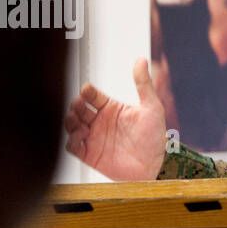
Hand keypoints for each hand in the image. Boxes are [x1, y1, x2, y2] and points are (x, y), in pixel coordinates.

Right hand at [64, 58, 167, 180]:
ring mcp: (94, 138)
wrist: (155, 167)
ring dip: (70, 121)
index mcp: (112, 109)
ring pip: (71, 125)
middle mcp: (100, 122)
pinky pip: (72, 146)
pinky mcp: (90, 154)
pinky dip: (71, 140)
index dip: (87, 92)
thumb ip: (144, 84)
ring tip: (79, 122)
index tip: (87, 90)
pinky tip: (80, 136)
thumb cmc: (155, 139)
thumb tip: (142, 61)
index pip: (92, 96)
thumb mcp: (152, 107)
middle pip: (78, 108)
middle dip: (75, 105)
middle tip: (79, 106)